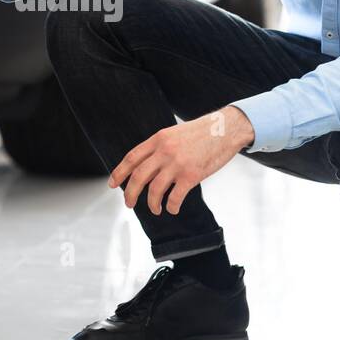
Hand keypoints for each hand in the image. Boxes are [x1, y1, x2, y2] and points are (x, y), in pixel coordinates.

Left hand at [108, 106, 255, 214]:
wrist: (226, 129)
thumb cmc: (201, 133)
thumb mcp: (174, 133)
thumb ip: (159, 147)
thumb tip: (146, 165)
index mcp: (158, 139)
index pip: (131, 158)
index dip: (119, 173)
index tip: (112, 184)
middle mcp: (165, 151)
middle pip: (138, 177)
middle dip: (130, 194)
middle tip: (129, 204)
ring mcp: (178, 164)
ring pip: (154, 190)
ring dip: (152, 204)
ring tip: (155, 210)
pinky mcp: (192, 175)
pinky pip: (175, 197)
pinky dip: (171, 207)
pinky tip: (172, 208)